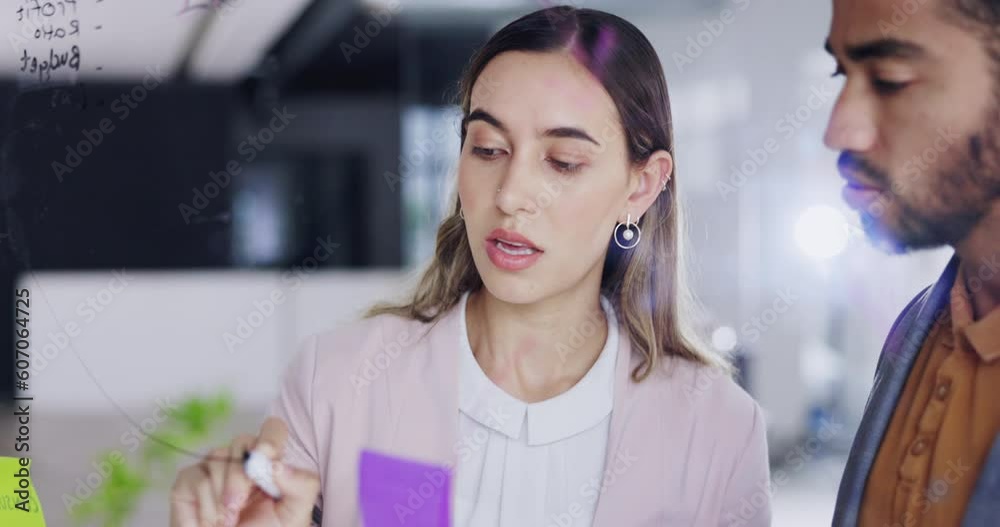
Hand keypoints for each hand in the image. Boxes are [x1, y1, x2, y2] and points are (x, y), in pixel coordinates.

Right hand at [169, 416, 320, 526]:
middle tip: (238, 508)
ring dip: (222, 499)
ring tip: (227, 521)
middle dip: (239, 478)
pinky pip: (195, 478)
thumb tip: (279, 465)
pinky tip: (210, 521)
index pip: (273, 430)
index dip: (269, 438)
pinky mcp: (189, 479)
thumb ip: (301, 486)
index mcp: (271, 461)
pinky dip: (205, 506)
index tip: (266, 455)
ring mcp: (214, 465)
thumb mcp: (294, 513)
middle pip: (241, 442)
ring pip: (216, 459)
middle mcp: (242, 457)